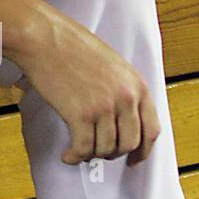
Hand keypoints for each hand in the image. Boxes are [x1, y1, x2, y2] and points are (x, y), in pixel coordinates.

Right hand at [11, 5, 160, 166]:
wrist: (46, 39)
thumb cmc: (73, 47)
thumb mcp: (114, 66)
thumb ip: (124, 91)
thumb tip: (121, 122)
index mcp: (137, 85)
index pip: (152, 129)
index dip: (143, 151)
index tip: (134, 159)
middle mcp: (126, 98)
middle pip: (129, 144)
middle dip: (114, 154)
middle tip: (100, 153)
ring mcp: (104, 107)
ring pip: (106, 149)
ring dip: (91, 154)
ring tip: (80, 149)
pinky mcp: (81, 114)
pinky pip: (83, 148)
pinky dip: (75, 156)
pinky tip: (68, 155)